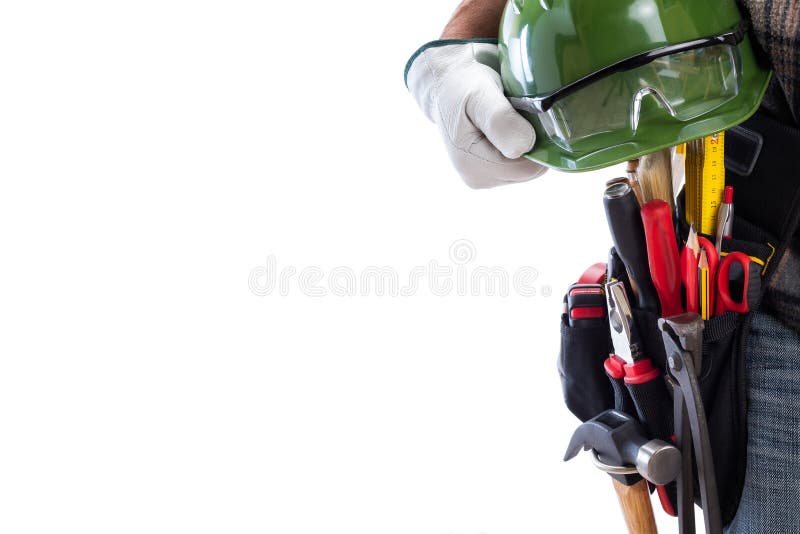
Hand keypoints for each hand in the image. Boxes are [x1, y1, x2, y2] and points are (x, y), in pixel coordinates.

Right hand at [406, 41, 546, 188]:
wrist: (446, 88)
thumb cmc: (462, 87)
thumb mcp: (479, 94)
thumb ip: (500, 119)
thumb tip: (524, 145)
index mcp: (473, 164)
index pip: (526, 168)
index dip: (536, 141)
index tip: (525, 113)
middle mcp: (477, 178)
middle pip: (528, 170)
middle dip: (531, 142)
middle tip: (516, 113)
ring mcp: (483, 178)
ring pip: (526, 169)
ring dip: (526, 142)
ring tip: (509, 120)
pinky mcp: (489, 173)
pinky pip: (519, 166)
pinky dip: (520, 145)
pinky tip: (506, 129)